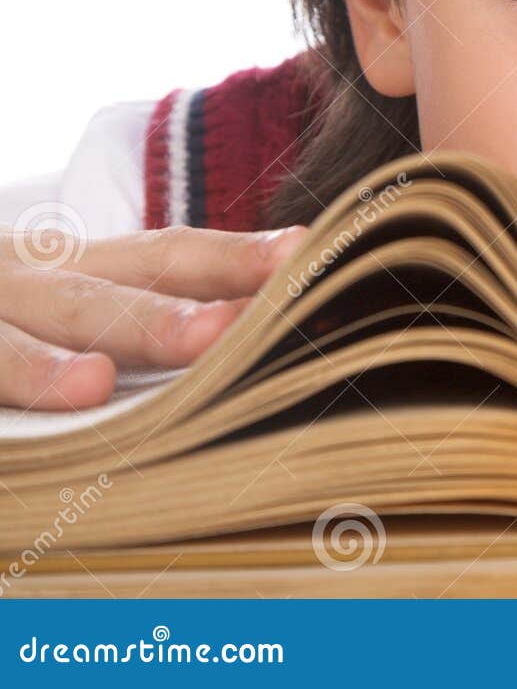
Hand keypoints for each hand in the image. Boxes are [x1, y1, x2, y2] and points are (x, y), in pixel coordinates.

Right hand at [0, 225, 304, 409]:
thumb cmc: (7, 309)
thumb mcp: (65, 291)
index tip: (303, 256)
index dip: (230, 255)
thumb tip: (253, 327)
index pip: (162, 254)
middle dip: (155, 315)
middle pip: (88, 295)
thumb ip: (139, 303)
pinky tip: (6, 447)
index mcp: (69, 265)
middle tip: (225, 331)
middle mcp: (15, 279)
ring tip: (91, 385)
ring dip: (40, 364)